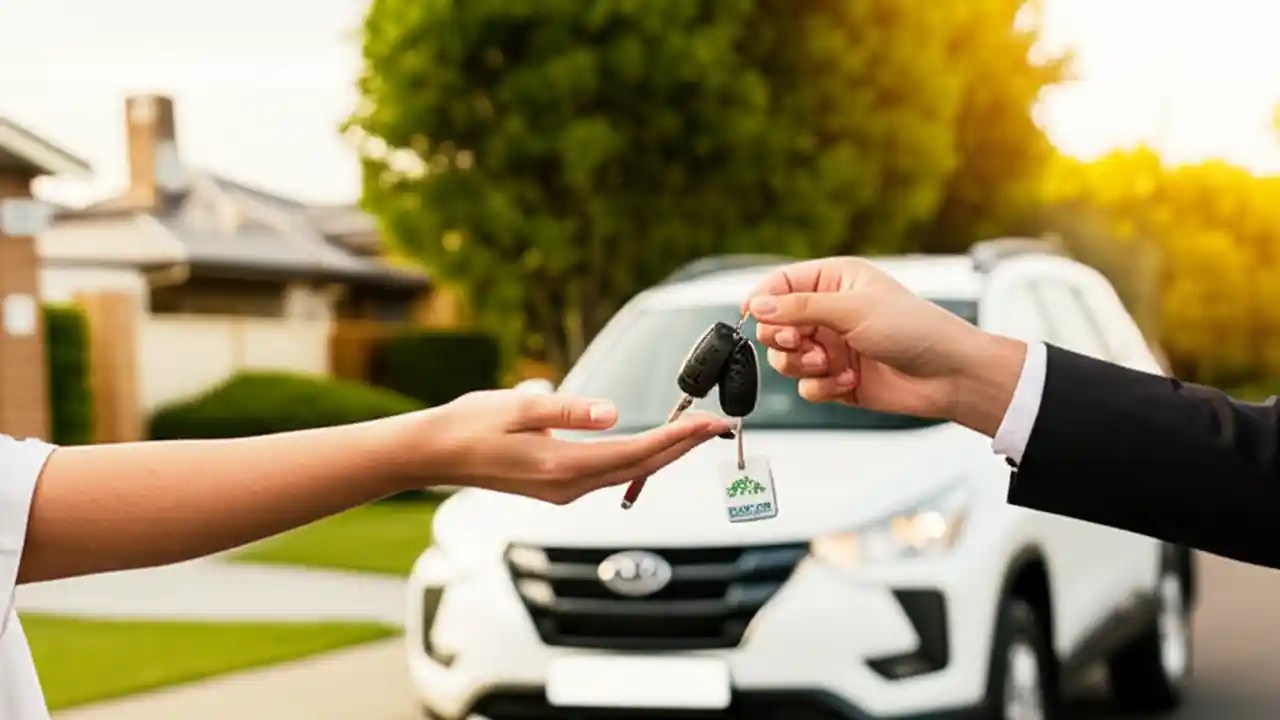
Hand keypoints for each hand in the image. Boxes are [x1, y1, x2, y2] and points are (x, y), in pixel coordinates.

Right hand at [407, 390, 729, 503]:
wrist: (434, 453)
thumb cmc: (470, 425)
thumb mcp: (519, 406)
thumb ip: (569, 409)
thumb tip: (614, 412)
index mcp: (562, 467)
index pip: (635, 452)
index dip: (677, 437)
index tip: (709, 423)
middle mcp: (569, 486)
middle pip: (640, 467)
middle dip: (683, 447)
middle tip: (719, 426)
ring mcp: (563, 491)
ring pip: (628, 472)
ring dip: (664, 453)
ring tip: (696, 433)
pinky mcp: (557, 486)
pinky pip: (610, 473)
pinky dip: (639, 458)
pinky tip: (653, 445)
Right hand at [743, 257, 1024, 434]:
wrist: (949, 375)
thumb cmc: (915, 330)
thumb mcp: (853, 309)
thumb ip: (800, 307)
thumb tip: (757, 305)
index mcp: (834, 282)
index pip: (781, 284)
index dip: (763, 299)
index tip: (752, 314)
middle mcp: (829, 313)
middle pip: (776, 325)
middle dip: (784, 338)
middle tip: (801, 342)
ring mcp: (831, 347)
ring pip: (786, 359)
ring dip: (803, 364)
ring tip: (829, 364)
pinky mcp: (836, 379)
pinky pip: (806, 386)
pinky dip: (823, 386)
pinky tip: (851, 380)